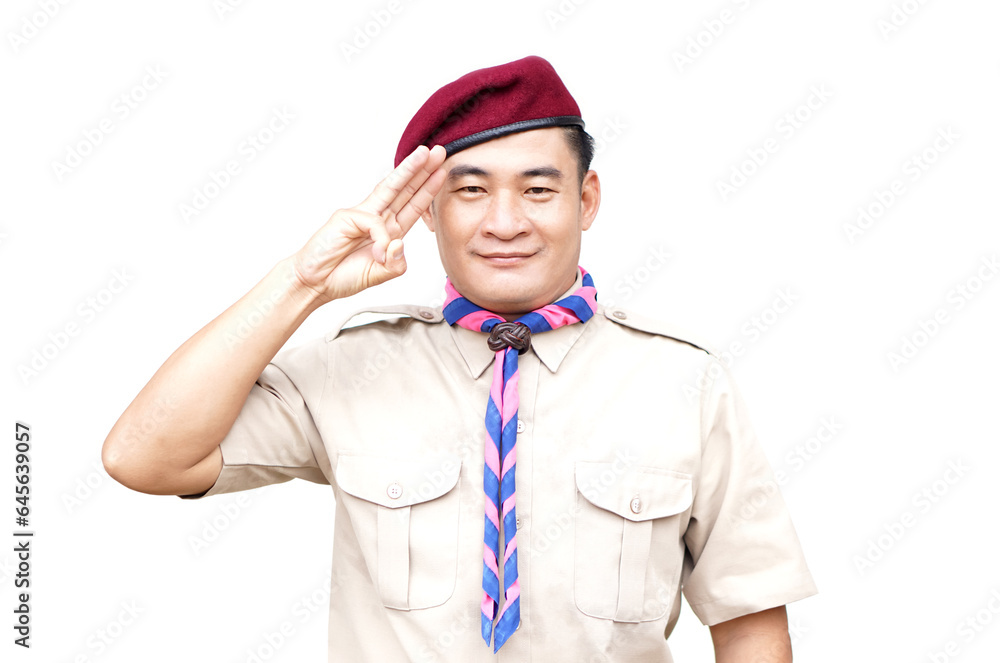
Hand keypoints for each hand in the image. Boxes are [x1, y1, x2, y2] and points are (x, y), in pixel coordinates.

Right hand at [292, 144, 446, 302]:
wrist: (314, 283)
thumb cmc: (343, 277)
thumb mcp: (380, 275)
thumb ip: (396, 265)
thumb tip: (399, 243)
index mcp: (389, 232)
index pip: (412, 206)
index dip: (428, 190)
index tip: (442, 173)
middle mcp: (377, 219)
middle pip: (404, 190)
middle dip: (423, 171)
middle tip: (439, 151)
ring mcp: (362, 216)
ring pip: (390, 189)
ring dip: (408, 170)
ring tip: (423, 154)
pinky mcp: (347, 217)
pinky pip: (374, 223)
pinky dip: (381, 239)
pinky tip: (379, 253)